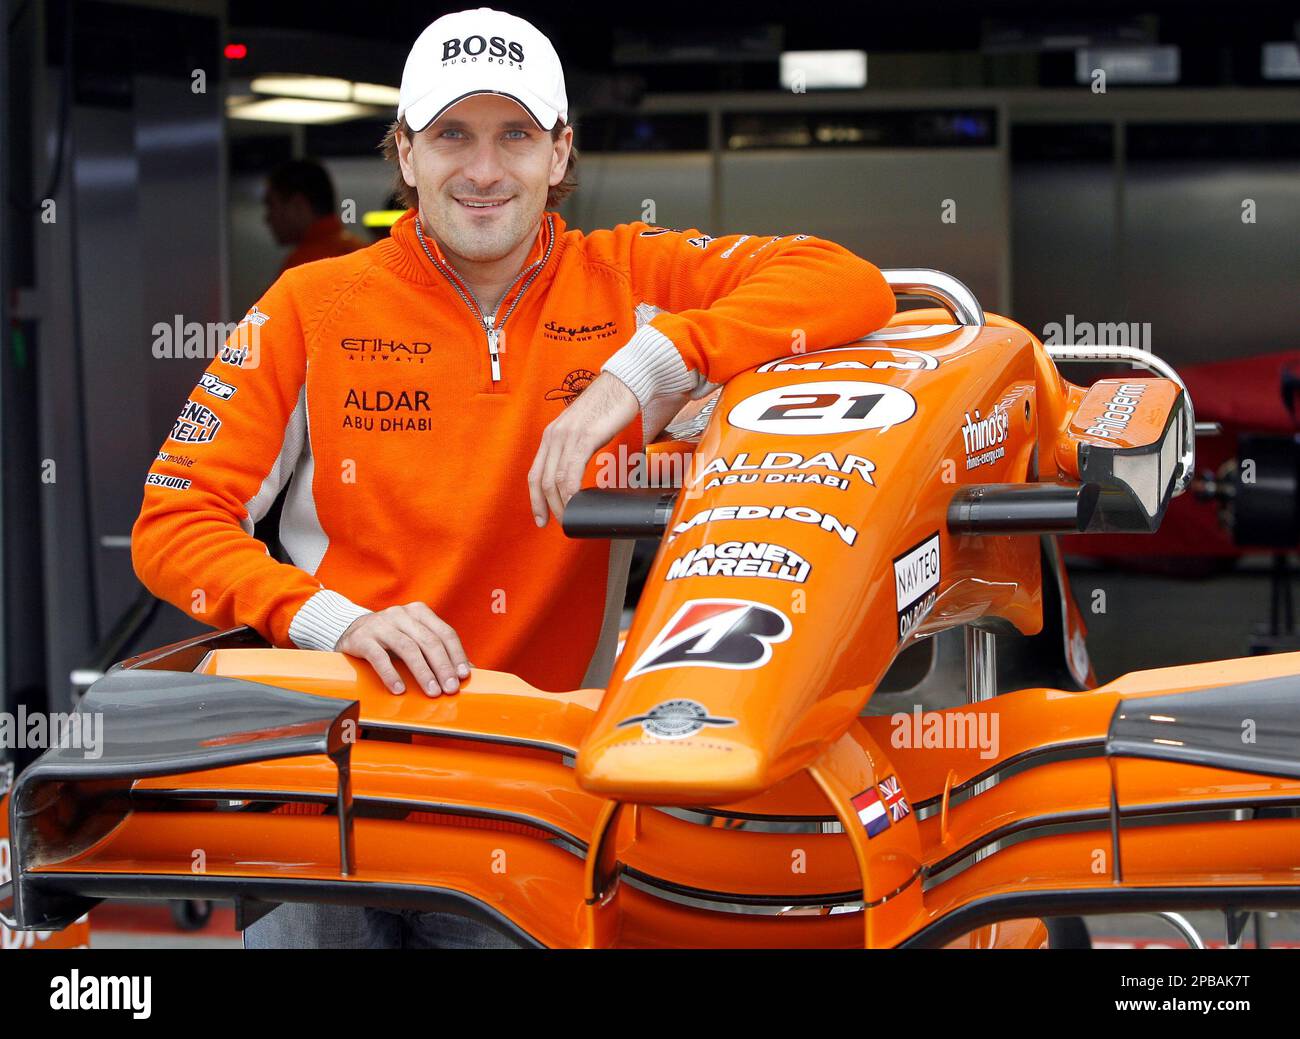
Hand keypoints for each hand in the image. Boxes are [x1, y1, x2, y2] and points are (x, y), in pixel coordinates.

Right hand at [336, 603, 469, 695]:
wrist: (350, 629)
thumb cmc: (391, 638)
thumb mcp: (416, 638)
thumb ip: (439, 651)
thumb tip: (467, 672)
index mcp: (419, 612)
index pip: (445, 633)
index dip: (456, 655)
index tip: (463, 675)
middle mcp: (401, 614)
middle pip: (429, 641)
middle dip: (442, 667)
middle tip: (450, 689)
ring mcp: (381, 625)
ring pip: (407, 649)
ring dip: (422, 673)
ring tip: (432, 691)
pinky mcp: (362, 638)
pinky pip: (379, 657)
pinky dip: (391, 674)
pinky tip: (399, 689)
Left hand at [528, 371, 639, 525]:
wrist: (624, 385)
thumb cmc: (608, 407)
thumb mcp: (584, 430)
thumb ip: (575, 450)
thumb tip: (577, 475)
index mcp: (552, 435)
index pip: (535, 473)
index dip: (535, 498)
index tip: (541, 517)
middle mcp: (555, 435)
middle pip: (542, 480)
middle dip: (546, 506)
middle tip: (556, 522)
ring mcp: (568, 436)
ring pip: (555, 479)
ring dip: (560, 503)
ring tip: (568, 516)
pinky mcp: (584, 437)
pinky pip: (571, 471)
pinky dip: (571, 491)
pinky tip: (576, 501)